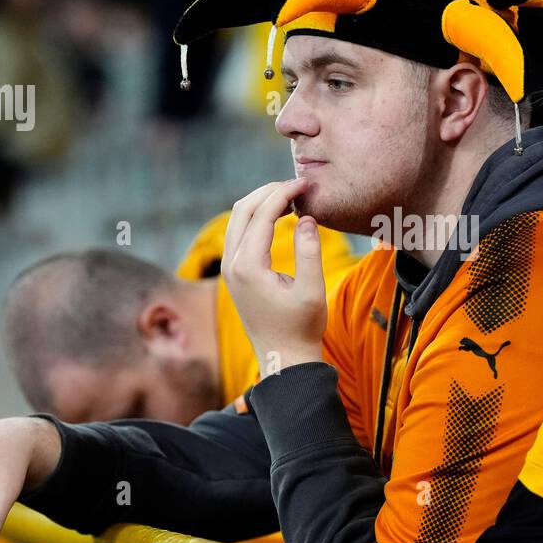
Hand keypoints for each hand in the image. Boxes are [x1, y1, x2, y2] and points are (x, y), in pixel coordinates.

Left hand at [221, 178, 326, 374]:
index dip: (284, 193)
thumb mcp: (312, 290)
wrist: (284, 358)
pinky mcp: (234, 273)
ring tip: (291, 197)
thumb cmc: (302, 328)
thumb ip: (309, 251)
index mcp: (248, 266)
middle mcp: (232, 264)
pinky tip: (279, 216)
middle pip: (242, 209)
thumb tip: (305, 217)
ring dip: (261, 202)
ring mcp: (230, 269)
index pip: (262, 214)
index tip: (306, 184)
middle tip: (298, 184)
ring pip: (237, 219)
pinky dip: (256, 217)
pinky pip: (238, 232)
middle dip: (270, 191)